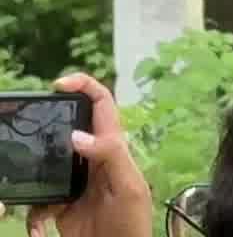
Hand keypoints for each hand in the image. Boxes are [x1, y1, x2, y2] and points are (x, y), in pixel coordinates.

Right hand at [29, 75, 152, 236]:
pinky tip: (37, 229)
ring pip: (46, 163)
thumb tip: (77, 134)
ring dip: (33, 175)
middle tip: (27, 131)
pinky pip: (38, 201)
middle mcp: (93, 160)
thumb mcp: (128, 187)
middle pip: (67, 129)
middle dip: (47, 127)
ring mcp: (75, 181)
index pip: (102, 105)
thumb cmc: (132, 223)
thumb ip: (110, 156)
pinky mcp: (61, 205)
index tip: (59, 84)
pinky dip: (32, 214)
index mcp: (113, 148)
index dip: (85, 86)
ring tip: (27, 185)